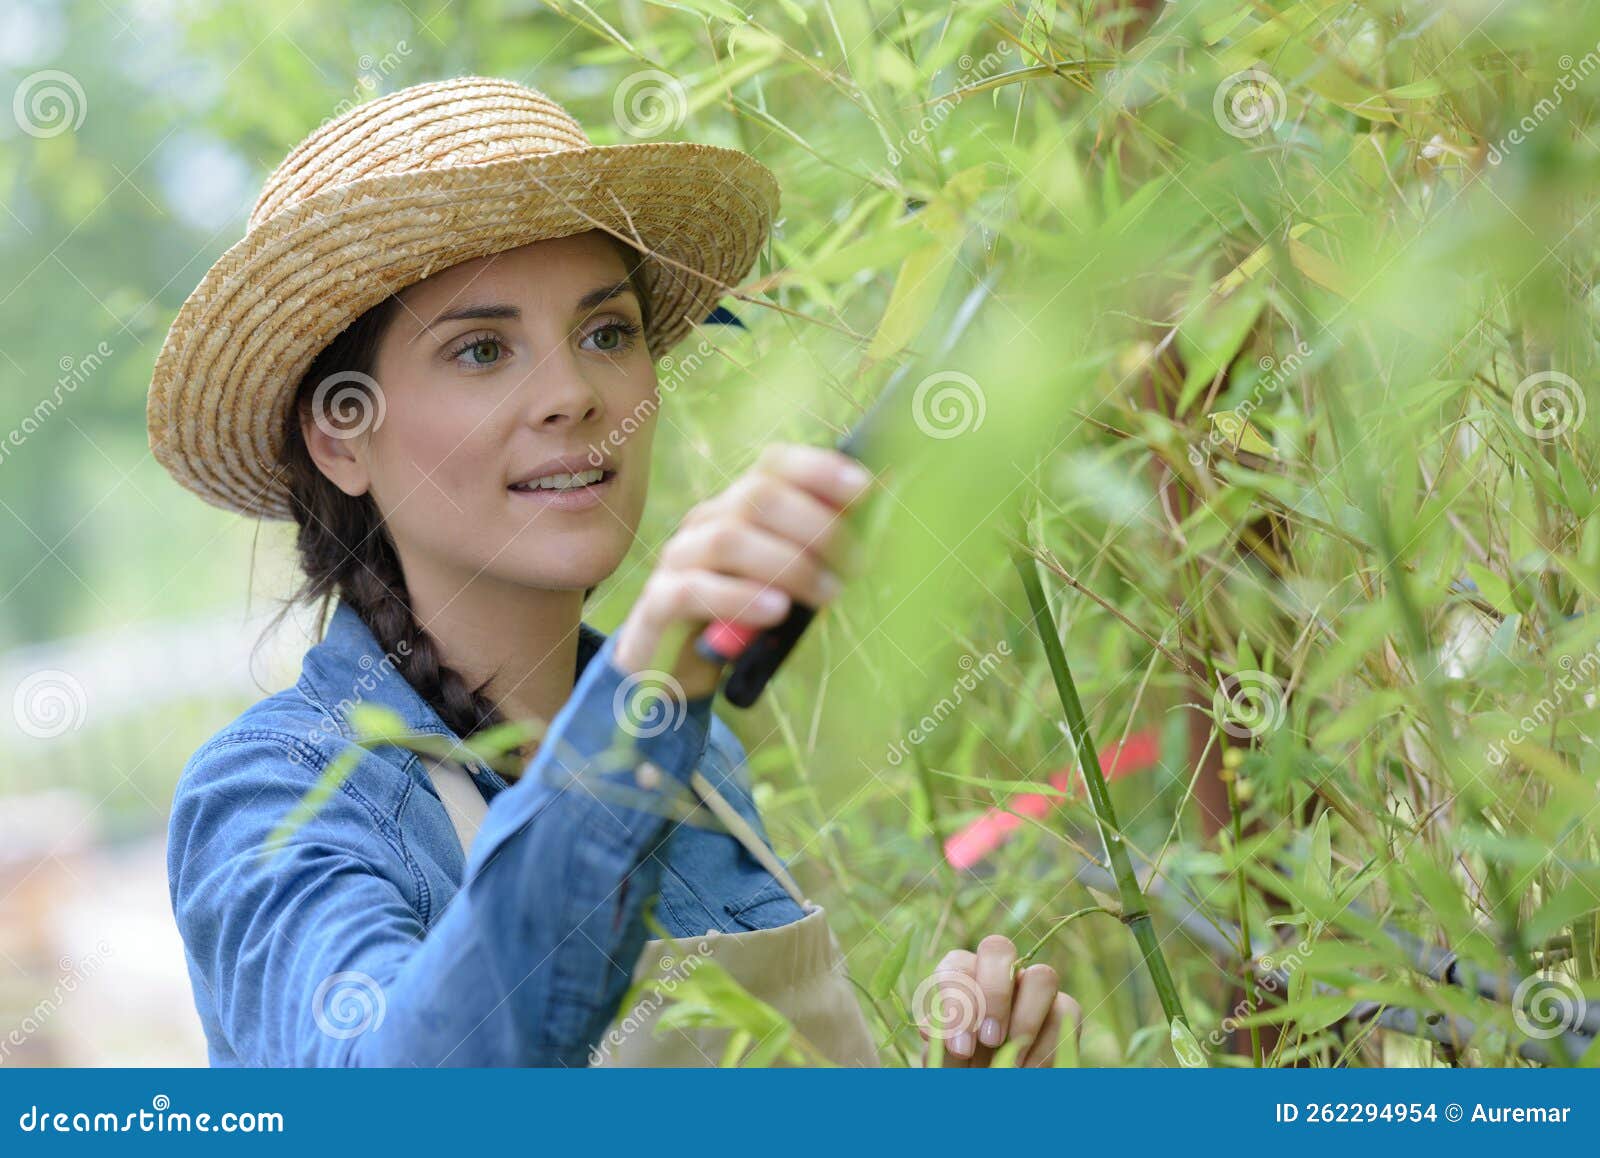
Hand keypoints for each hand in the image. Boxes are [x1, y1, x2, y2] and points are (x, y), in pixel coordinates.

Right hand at [612, 443, 872, 699]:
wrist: (674, 668)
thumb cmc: (741, 619)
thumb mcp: (782, 583)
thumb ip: (812, 555)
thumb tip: (867, 529)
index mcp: (736, 507)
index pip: (773, 466)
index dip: (818, 470)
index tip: (863, 488)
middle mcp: (704, 522)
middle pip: (757, 497)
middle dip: (815, 525)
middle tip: (854, 564)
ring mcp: (678, 559)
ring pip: (728, 540)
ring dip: (788, 564)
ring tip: (828, 593)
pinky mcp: (659, 603)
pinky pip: (695, 591)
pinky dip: (741, 598)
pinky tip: (775, 611)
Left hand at [919, 934, 1081, 1066]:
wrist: (991, 1089)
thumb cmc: (963, 1072)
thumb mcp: (946, 1062)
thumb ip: (941, 1044)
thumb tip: (929, 1028)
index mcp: (960, 975)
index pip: (956, 968)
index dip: (958, 1004)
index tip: (960, 1049)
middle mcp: (997, 972)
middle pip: (998, 949)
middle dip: (994, 994)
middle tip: (990, 1040)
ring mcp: (1032, 987)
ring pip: (1042, 976)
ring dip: (1026, 1019)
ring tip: (1012, 1063)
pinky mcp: (1063, 1010)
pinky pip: (1066, 1011)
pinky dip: (1048, 1045)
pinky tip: (1030, 1072)